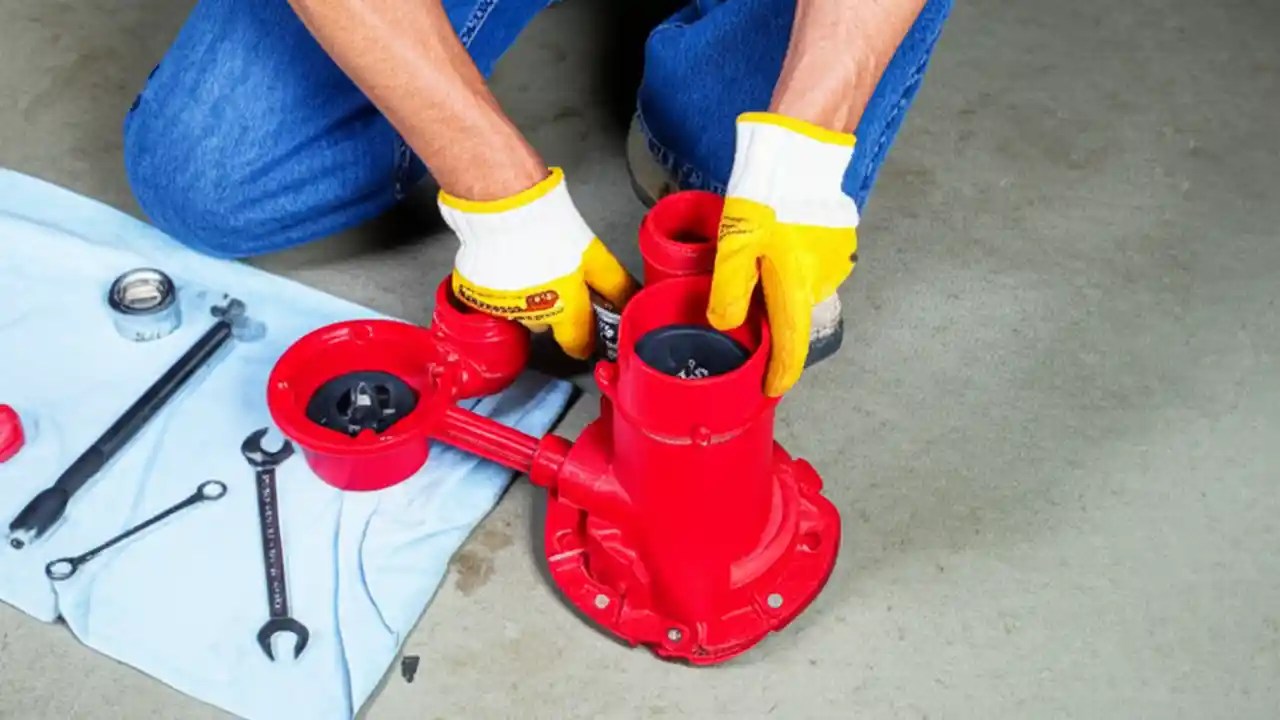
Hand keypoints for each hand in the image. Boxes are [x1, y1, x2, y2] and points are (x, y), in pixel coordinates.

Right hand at [439, 167, 637, 359]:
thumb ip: (613, 284)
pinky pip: (493, 298)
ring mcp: (502, 307)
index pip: (578, 343)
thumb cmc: (549, 226)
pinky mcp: (476, 294)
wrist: (502, 205)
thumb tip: (632, 301)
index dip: (585, 339)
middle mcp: (532, 317)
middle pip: (547, 325)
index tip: (587, 331)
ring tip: (529, 266)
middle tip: (556, 279)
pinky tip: (506, 263)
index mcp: (564, 311)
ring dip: (526, 298)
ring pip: (520, 311)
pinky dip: (501, 286)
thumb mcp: (594, 255)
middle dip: (554, 309)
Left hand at [707, 112, 858, 396]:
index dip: (779, 375)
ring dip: (781, 287)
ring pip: (802, 288)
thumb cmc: (767, 199)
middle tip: (744, 311)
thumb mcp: (734, 248)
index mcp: (798, 293)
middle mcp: (824, 284)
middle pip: (794, 317)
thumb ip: (728, 292)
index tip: (770, 389)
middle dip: (772, 321)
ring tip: (755, 267)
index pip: (792, 350)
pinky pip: (811, 265)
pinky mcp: (839, 239)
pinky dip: (792, 265)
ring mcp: (837, 261)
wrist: (804, 150)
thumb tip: (726, 323)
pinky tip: (774, 244)